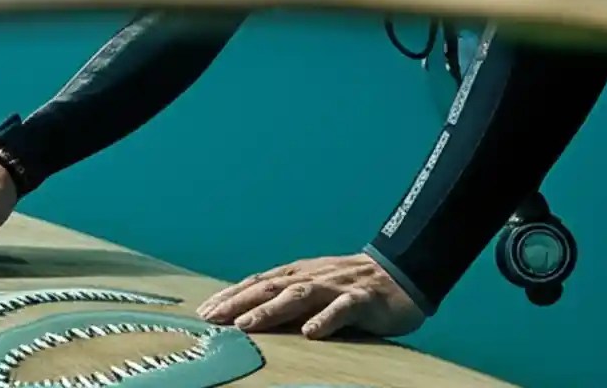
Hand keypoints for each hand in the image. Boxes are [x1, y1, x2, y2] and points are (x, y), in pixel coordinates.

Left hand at [195, 254, 425, 338]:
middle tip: (212, 319)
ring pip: (298, 295)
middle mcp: (312, 276)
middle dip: (238, 302)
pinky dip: (325, 319)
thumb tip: (250, 315)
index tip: (205, 311)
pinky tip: (311, 333)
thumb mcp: (315, 288)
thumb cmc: (351, 285)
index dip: (231, 296)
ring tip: (246, 325)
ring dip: (270, 310)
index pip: (258, 283)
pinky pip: (342, 309)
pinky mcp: (362, 299)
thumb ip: (288, 298)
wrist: (402, 273)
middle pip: (269, 288)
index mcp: (298, 274)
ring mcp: (336, 286)